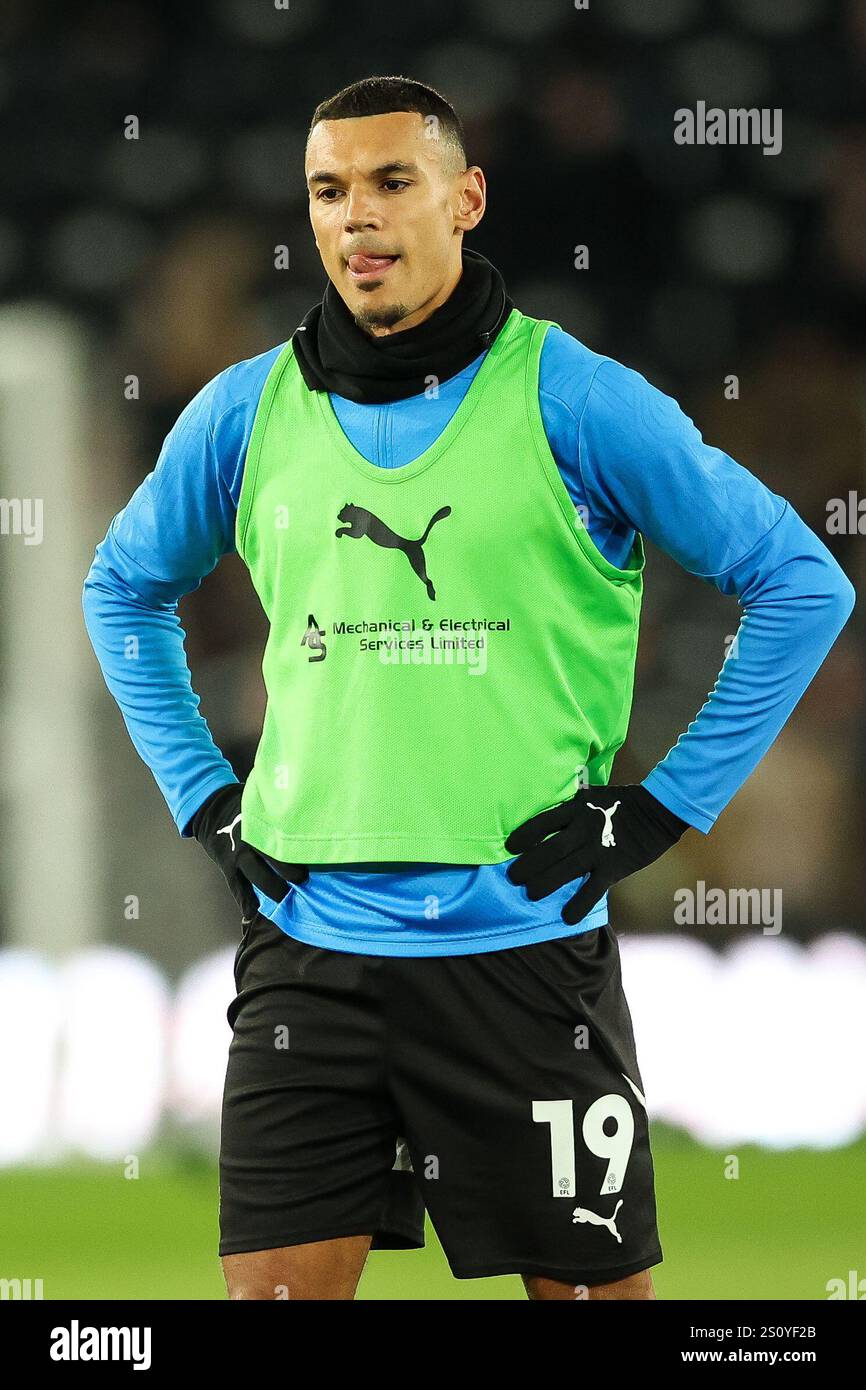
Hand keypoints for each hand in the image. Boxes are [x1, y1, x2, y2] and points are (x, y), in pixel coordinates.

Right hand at [189, 783, 308, 923]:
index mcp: (261, 821)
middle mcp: (250, 838)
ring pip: (256, 876)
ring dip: (272, 889)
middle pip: (273, 858)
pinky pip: (237, 887)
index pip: (284, 836)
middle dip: (290, 872)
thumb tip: (311, 823)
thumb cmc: (246, 807)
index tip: (315, 857)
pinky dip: (245, 902)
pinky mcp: (227, 865)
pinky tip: (252, 915)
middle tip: (303, 881)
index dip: (299, 849)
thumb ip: (281, 815)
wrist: (212, 809)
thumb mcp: (263, 804)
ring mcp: (237, 853)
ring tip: (286, 899)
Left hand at [504, 784, 688, 925]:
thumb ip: (571, 809)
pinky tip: (567, 917)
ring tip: (530, 894)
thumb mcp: (592, 796)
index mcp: (577, 809)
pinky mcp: (614, 867)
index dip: (524, 836)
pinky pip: (593, 889)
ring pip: (565, 871)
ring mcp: (599, 850)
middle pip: (549, 851)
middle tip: (513, 878)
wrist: (658, 810)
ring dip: (544, 885)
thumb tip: (547, 818)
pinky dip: (579, 904)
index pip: (542, 823)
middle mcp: (584, 830)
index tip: (510, 848)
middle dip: (527, 866)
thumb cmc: (621, 802)